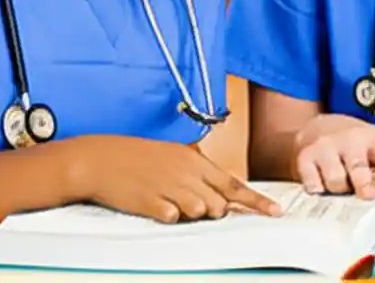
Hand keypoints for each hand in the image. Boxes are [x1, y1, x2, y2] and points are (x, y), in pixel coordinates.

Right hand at [62, 135, 282, 222]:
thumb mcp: (172, 157)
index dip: (256, 201)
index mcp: (194, 160)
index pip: (233, 184)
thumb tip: (217, 196)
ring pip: (198, 213)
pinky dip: (166, 216)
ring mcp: (170, 188)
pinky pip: (171, 219)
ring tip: (165, 198)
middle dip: (210, 210)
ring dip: (186, 213)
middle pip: (218, 204)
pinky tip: (152, 203)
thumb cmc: (135, 158)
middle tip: (187, 201)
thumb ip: (197, 174)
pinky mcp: (152, 202)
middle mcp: (187, 173)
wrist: (99, 159)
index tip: (275, 211)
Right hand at [293, 114, 374, 198]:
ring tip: (343, 186)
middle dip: (364, 183)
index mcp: (370, 136)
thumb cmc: (353, 142)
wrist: (317, 127)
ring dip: (341, 190)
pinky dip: (319, 190)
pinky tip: (322, 186)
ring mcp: (324, 148)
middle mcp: (347, 139)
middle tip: (370, 195)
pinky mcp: (304, 158)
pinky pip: (313, 185)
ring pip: (335, 181)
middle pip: (357, 167)